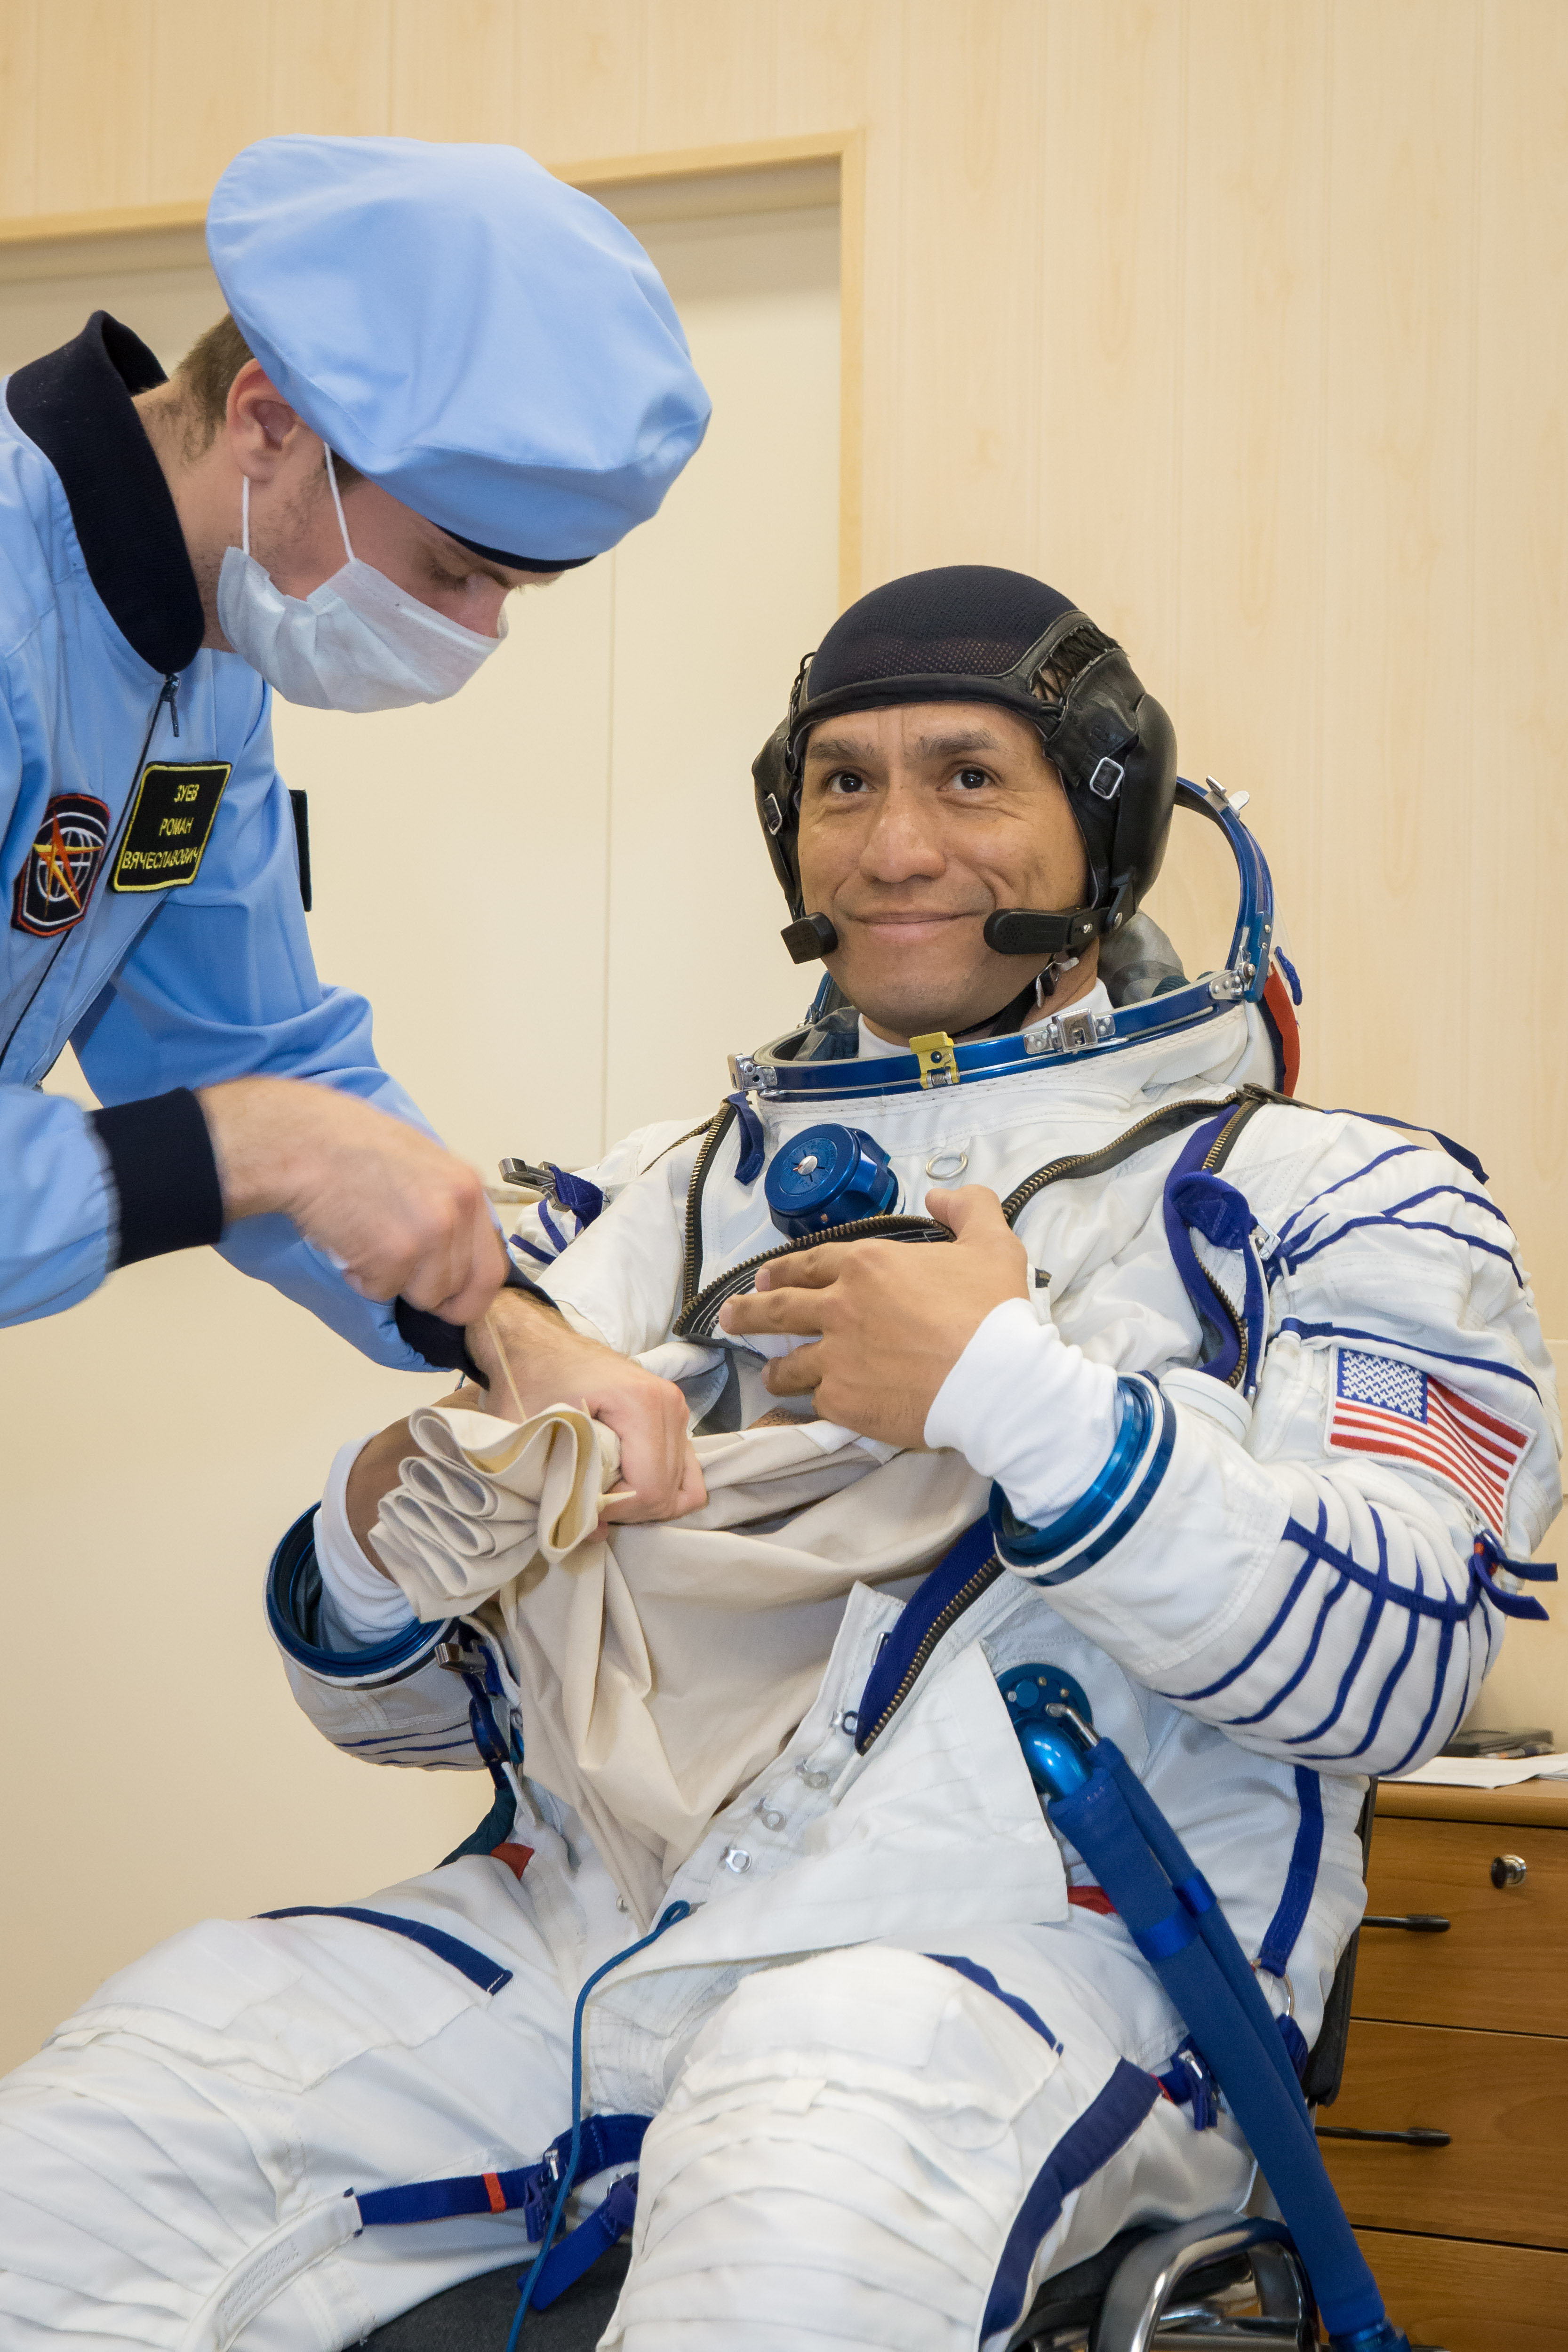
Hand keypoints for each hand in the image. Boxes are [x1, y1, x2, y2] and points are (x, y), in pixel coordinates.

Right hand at [199, 1076, 505, 1324]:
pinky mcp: (393, 1256)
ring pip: (423, 1295)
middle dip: (428, 1292)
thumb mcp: (421, 1163)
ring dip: (392, 1281)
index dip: (470, 1294)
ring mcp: (429, 1235)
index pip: (491, 1267)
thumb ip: (445, 1204)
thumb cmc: (349, 1144)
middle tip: (397, 1272)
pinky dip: (361, 1277)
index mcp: (467, 1187)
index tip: (452, 1301)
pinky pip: (382, 1291)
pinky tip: (347, 1240)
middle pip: (460, 1288)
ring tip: (366, 1241)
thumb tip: (453, 1247)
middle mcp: (457, 1212)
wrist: (303, 1142)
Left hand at [467, 1289, 706, 1525]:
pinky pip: (684, 1470)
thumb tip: (593, 1534)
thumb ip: (559, 1489)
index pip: (649, 1489)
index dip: (615, 1512)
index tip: (581, 1508)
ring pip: (683, 1486)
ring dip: (645, 1503)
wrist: (536, 1344)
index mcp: (641, 1405)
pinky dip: (660, 1488)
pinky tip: (625, 1485)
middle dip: (629, 1511)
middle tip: (590, 1504)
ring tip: (608, 1496)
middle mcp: (670, 1405)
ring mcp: (677, 1409)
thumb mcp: (531, 1435)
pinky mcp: (673, 1415)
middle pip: (669, 1492)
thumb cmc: (529, 1382)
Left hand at [718, 1184, 1028, 1446]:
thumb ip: (967, 1207)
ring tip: (768, 1372)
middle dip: (747, 1312)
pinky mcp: (843, 1402)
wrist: (999, 1381)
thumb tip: (941, 1195)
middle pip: (777, 1308)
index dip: (783, 1271)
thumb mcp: (991, 1242)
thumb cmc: (994, 1312)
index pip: (809, 1263)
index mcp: (867, 1265)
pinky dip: (812, 1404)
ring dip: (774, 1367)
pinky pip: (816, 1403)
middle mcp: (840, 1307)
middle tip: (730, 1316)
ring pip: (788, 1363)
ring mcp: (836, 1357)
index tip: (765, 1277)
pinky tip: (809, 1406)